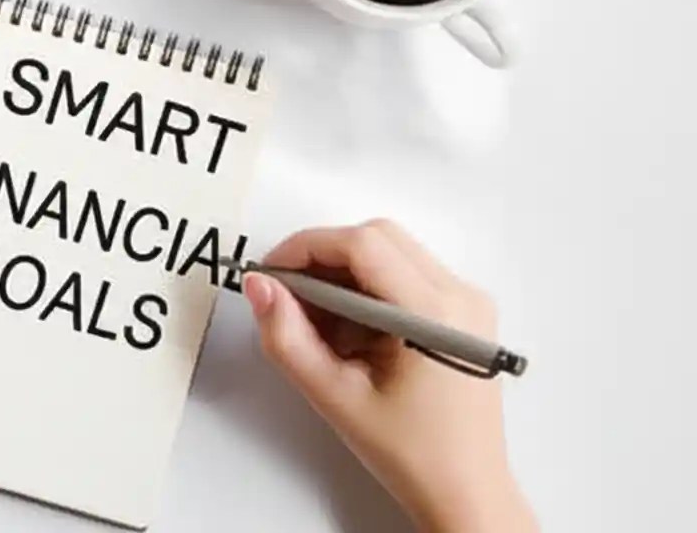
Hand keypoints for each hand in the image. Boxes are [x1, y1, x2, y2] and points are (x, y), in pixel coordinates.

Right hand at [244, 220, 536, 532]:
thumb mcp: (335, 396)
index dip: (306, 248)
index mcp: (435, 314)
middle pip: (378, 237)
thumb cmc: (410, 453)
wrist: (465, 489)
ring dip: (344, 276)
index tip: (270, 273)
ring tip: (320, 328)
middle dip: (323, 258)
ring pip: (391, 252)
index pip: (362, 245)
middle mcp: (460, 296)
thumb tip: (259, 286)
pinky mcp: (462, 313)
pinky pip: (406, 275)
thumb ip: (288, 338)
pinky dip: (367, 291)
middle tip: (288, 297)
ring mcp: (467, 302)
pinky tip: (350, 334)